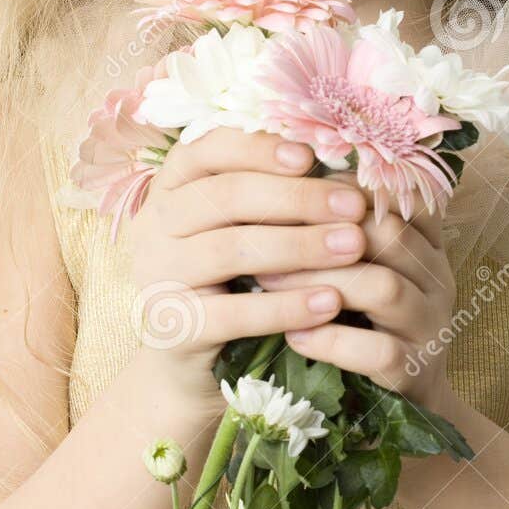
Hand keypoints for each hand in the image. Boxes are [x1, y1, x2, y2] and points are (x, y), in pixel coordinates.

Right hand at [124, 126, 368, 406]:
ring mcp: (157, 277)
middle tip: (354, 206)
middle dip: (297, 198)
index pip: (206, 150)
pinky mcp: (173, 328)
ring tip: (353, 246)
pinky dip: (287, 306)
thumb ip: (273, 193)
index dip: (258, 148)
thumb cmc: (227, 277)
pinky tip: (330, 302)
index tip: (311, 157)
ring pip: (230, 249)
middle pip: (224, 197)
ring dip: (299, 245)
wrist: (187, 359)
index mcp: (169, 187)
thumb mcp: (241, 227)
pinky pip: (234, 313)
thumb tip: (342, 171)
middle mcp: (153, 226)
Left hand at [253, 171, 457, 411]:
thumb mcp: (364, 268)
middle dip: (318, 230)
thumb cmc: (367, 322)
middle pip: (387, 234)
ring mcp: (431, 326)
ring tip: (266, 280)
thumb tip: (277, 181)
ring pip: (383, 288)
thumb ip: (340, 230)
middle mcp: (438, 277)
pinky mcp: (415, 372)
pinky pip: (378, 351)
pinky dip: (331, 341)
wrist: (402, 405)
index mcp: (427, 243)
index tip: (287, 189)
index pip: (397, 195)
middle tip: (260, 231)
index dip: (342, 188)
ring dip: (318, 280)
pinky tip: (293, 335)